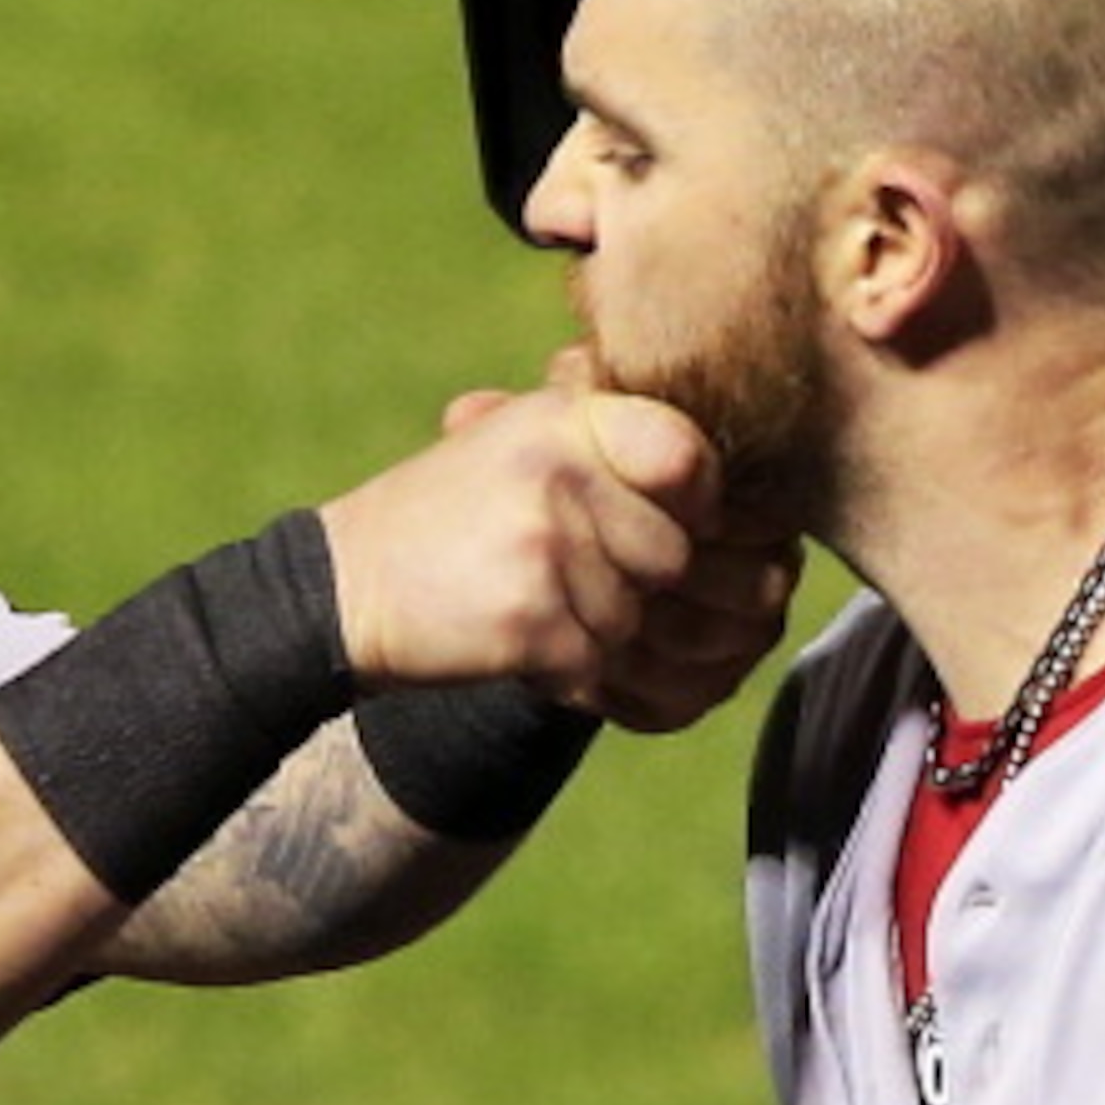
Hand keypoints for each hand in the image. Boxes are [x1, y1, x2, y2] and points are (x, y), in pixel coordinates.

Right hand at [315, 374, 791, 716]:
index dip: (710, 512)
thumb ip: (621, 455)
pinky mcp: (532, 621)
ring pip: (643, 621)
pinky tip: (552, 671)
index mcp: (569, 417)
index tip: (690, 537)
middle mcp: (561, 470)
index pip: (695, 459)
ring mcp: (547, 546)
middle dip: (663, 601)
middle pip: (679, 558)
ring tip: (574, 638)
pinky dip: (589, 686)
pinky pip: (605, 670)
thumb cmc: (449, 525)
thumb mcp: (522, 448)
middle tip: (640, 615)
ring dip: (618, 650)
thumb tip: (763, 522)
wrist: (341, 590)